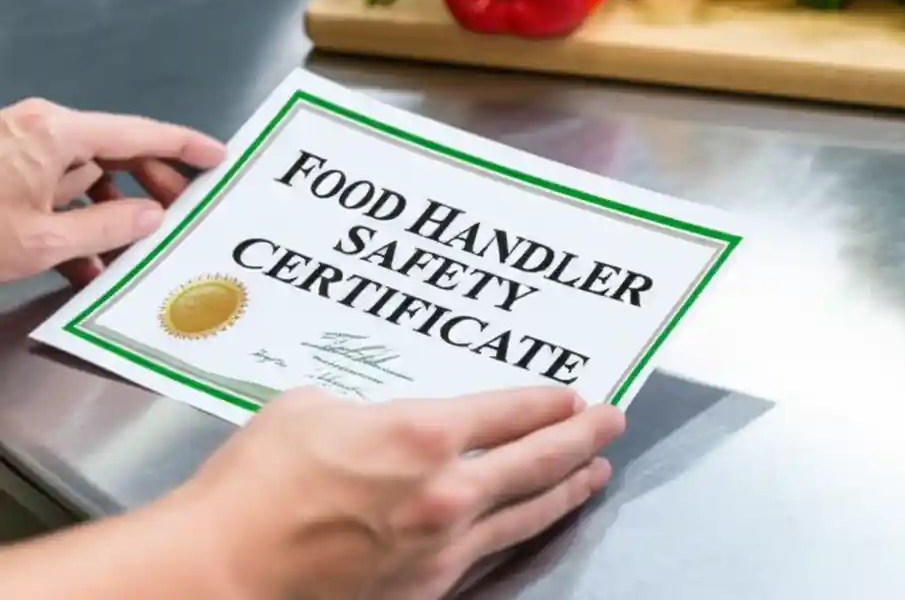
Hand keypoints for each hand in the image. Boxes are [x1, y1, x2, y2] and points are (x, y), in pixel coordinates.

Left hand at [0, 97, 224, 285]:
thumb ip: (106, 227)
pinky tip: (84, 261)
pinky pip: (52, 185)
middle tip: (183, 214)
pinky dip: (72, 215)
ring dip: (107, 210)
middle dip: (150, 185)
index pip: (137, 134)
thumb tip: (154, 216)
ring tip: (132, 251)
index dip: (183, 146)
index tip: (218, 157)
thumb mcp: (42, 241)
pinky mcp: (3, 164)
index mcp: (56, 134)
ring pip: (82, 174)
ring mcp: (18, 143)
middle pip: (114, 151)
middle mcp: (41, 128)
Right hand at [171, 386, 624, 599]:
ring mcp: (443, 548)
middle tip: (613, 423)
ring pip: (527, 513)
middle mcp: (448, 491)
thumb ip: (363, 407)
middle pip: (539, 460)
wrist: (220, 572)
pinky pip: (489, 555)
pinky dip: (520, 532)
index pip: (512, 411)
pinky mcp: (427, 589)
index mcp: (423, 434)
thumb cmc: (254, 484)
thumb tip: (376, 418)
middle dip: (584, 438)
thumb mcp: (309, 407)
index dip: (550, 401)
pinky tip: (530, 525)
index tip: (574, 394)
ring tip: (596, 474)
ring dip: (567, 489)